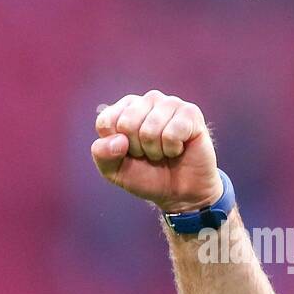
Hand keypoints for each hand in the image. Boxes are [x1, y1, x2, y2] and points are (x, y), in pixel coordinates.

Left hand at [90, 91, 222, 213]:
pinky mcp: (190, 112)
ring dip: (155, 151)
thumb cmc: (145, 176)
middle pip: (127, 123)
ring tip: (163, 152)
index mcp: (125, 108)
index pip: (106, 121)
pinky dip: (172, 149)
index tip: (127, 153)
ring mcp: (170, 104)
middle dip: (136, 149)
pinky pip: (171, 133)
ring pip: (149, 130)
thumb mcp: (114, 170)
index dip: (114, 147)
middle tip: (148, 154)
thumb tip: (119, 140)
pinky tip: (178, 149)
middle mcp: (148, 100)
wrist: (178, 192)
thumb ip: (102, 154)